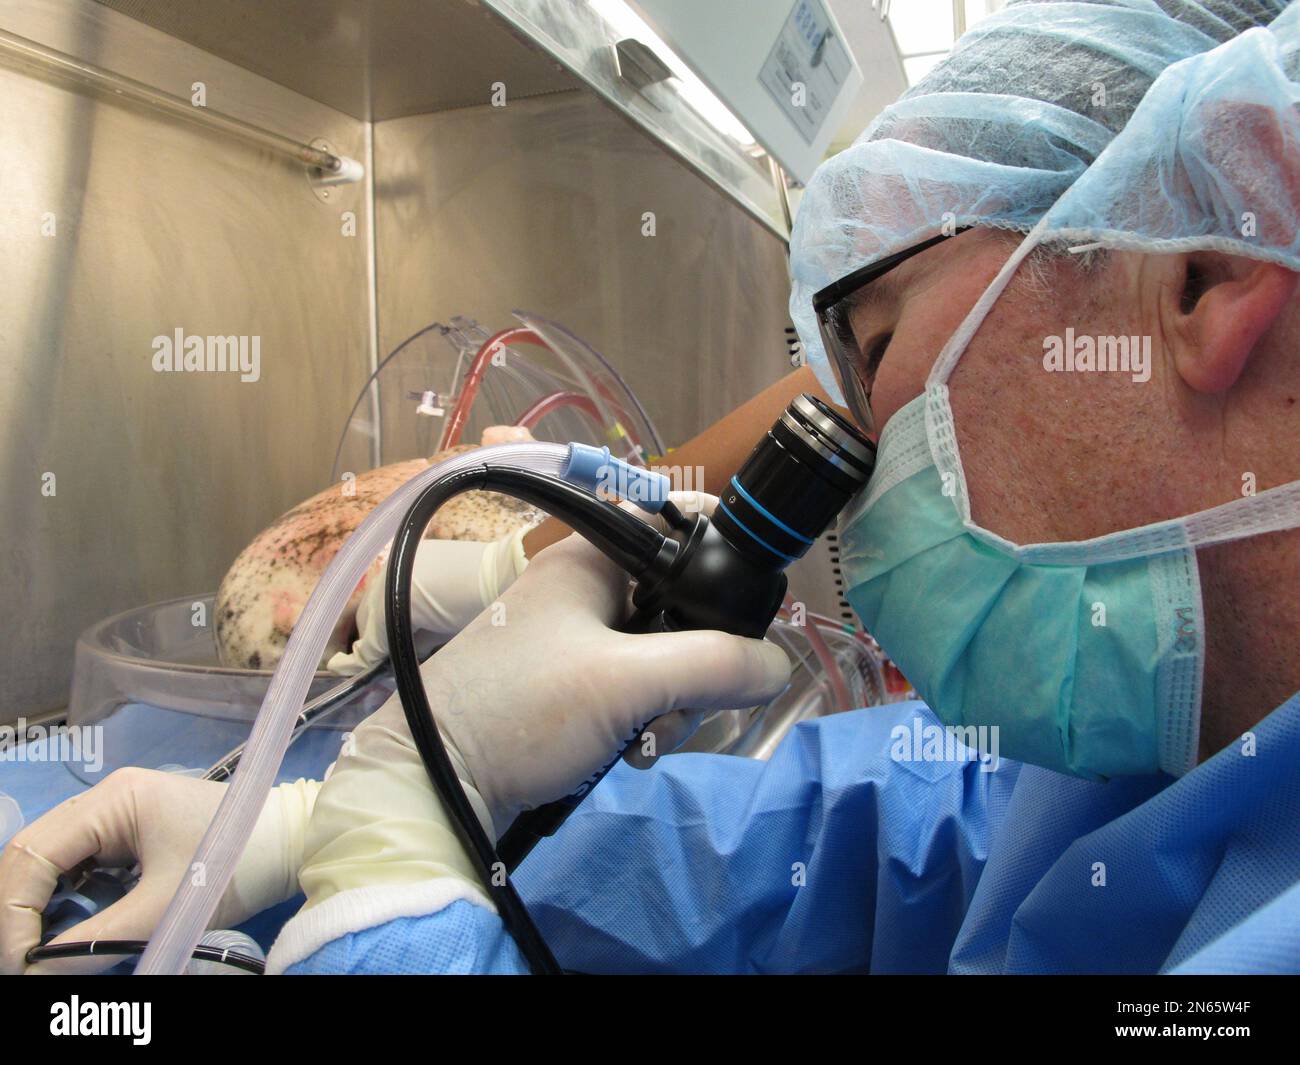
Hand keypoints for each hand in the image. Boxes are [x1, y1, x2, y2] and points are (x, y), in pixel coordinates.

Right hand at [0, 770, 317, 973]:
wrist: (293, 840)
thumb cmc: (239, 860)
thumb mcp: (167, 907)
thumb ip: (99, 940)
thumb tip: (41, 972)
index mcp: (113, 800)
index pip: (32, 854)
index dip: (14, 912)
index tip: (18, 961)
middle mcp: (106, 799)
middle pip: (34, 854)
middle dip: (21, 911)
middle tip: (24, 961)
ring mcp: (117, 815)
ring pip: (53, 863)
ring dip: (43, 907)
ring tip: (45, 951)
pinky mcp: (130, 835)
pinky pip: (81, 868)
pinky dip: (71, 901)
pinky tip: (75, 930)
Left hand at [330, 494, 792, 836]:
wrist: (437, 781)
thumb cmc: (524, 708)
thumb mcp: (627, 683)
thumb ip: (711, 666)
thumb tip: (777, 666)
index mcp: (591, 559)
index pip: (673, 522)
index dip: (720, 547)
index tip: (753, 594)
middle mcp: (585, 589)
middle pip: (680, 603)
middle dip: (698, 660)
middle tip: (686, 702)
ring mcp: (576, 639)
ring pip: (662, 655)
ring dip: (673, 701)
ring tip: (650, 738)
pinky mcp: (571, 685)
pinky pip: (635, 689)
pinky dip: (645, 719)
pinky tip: (634, 751)